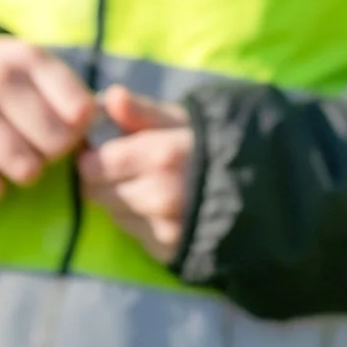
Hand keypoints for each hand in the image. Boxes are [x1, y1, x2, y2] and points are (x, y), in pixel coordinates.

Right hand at [0, 36, 93, 201]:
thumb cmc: (4, 81)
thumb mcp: (37, 70)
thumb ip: (71, 95)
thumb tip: (101, 123)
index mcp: (27, 57)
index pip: (79, 111)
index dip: (79, 130)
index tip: (67, 128)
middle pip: (55, 143)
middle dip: (53, 152)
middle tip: (38, 145)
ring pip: (23, 169)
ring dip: (25, 172)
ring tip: (16, 157)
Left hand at [77, 86, 194, 259]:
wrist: (254, 190)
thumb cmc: (211, 145)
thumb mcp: (182, 119)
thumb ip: (142, 110)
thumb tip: (111, 96)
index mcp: (161, 154)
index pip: (95, 164)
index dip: (91, 156)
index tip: (101, 150)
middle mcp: (159, 194)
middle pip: (96, 192)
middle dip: (102, 179)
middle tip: (121, 168)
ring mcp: (164, 227)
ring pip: (111, 212)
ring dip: (118, 200)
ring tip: (144, 186)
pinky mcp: (167, 250)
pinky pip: (131, 232)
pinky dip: (135, 220)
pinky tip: (156, 207)